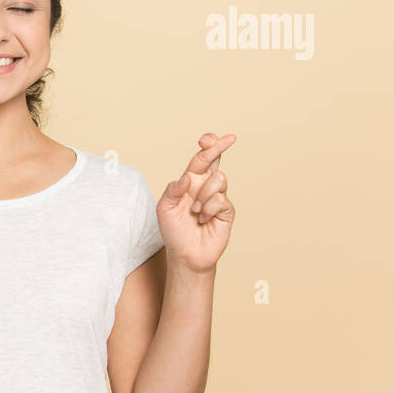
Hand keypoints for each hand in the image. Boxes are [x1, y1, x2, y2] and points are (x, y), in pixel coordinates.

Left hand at [156, 132, 236, 272]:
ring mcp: (217, 197)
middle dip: (220, 147)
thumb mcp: (165, 208)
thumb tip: (188, 177)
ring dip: (204, 195)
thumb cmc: (173, 230)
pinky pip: (221, 200)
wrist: (185, 254)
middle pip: (215, 160)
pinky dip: (209, 209)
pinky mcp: (226, 210)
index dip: (207, 146)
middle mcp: (205, 186)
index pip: (200, 159)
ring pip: (219, 179)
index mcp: (190, 182)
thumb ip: (173, 189)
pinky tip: (204, 220)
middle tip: (229, 138)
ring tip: (195, 211)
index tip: (207, 139)